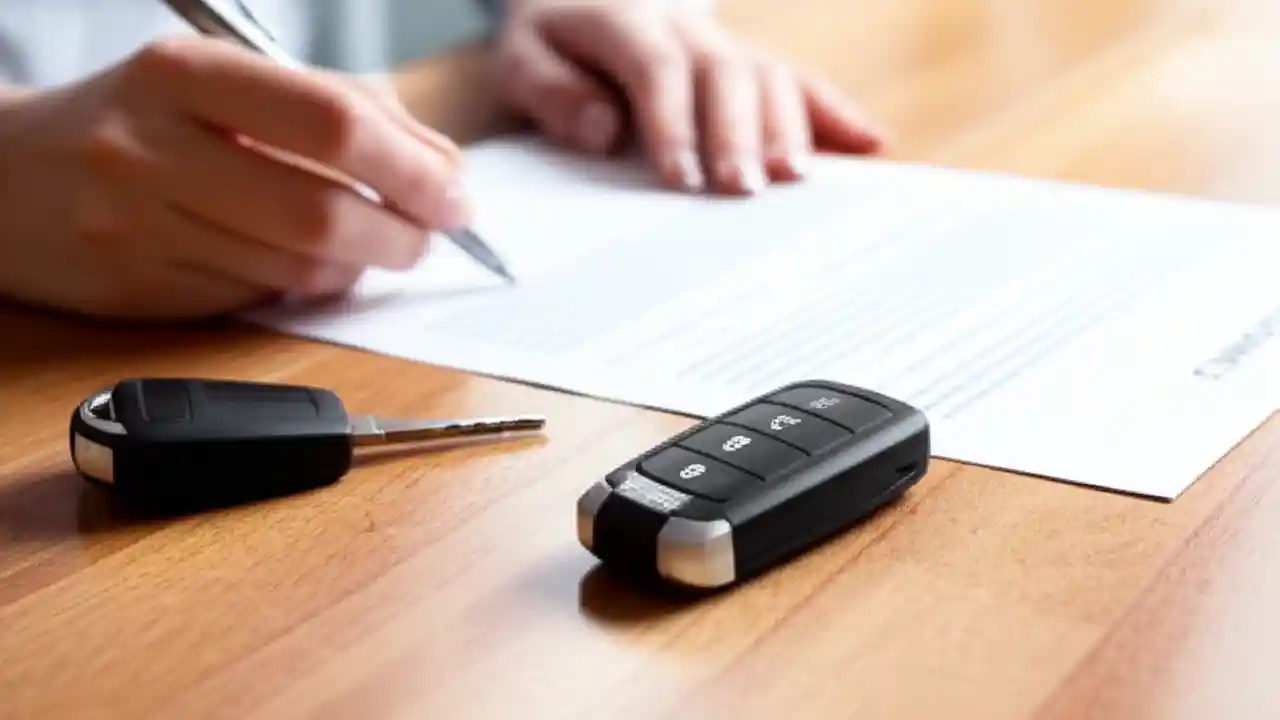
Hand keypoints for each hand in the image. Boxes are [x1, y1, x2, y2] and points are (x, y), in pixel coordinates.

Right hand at [0, 37, 466, 319]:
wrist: (8, 177)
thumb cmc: (146, 121)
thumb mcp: (226, 82)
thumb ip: (339, 109)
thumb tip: (444, 169)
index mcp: (184, 73)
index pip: (332, 121)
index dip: (413, 166)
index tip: (457, 194)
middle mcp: (151, 147)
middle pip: (320, 209)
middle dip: (401, 233)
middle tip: (429, 235)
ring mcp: (136, 225)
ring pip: (296, 267)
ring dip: (360, 265)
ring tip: (374, 246)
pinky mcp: (135, 290)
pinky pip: (256, 299)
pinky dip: (304, 287)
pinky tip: (303, 263)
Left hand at [495, 0, 884, 194]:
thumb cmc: (557, 42)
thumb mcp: (523, 59)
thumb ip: (553, 91)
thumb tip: (605, 130)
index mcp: (625, 22)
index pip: (656, 68)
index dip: (672, 121)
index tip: (681, 177)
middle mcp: (688, 28)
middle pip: (725, 72)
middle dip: (737, 132)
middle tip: (742, 189)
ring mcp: (728, 43)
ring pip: (770, 74)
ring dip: (788, 127)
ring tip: (796, 179)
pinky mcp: (754, 63)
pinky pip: (801, 81)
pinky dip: (837, 112)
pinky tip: (871, 144)